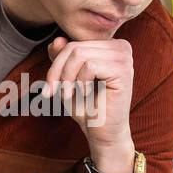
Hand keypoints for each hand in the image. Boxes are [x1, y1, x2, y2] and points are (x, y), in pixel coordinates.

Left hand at [45, 36, 134, 152]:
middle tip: (55, 92)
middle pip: (74, 47)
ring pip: (79, 55)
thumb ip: (62, 58)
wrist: (102, 132)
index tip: (48, 87)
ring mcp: (124, 57)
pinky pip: (90, 66)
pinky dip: (82, 83)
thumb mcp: (68, 79)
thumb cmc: (87, 106)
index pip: (73, 44)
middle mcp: (121, 47)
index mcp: (109, 46)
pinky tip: (87, 94)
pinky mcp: (123, 71)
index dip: (56, 65)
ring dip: (68, 79)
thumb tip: (56, 40)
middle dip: (58, 72)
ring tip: (72, 94)